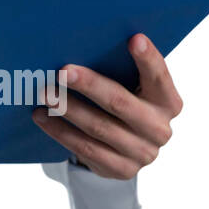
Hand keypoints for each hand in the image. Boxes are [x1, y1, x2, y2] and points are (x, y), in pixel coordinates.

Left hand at [30, 33, 182, 179]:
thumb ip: (120, 68)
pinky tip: (42, 117)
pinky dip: (60, 131)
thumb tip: (81, 41)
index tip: (134, 38)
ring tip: (45, 93)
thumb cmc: (123, 101)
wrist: (124, 148)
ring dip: (68, 109)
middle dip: (90, 85)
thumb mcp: (130, 86)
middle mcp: (159, 129)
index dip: (148, 58)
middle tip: (63, 71)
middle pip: (121, 103)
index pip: (159, 77)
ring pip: (99, 127)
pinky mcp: (121, 169)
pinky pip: (86, 149)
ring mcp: (142, 153)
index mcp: (167, 101)